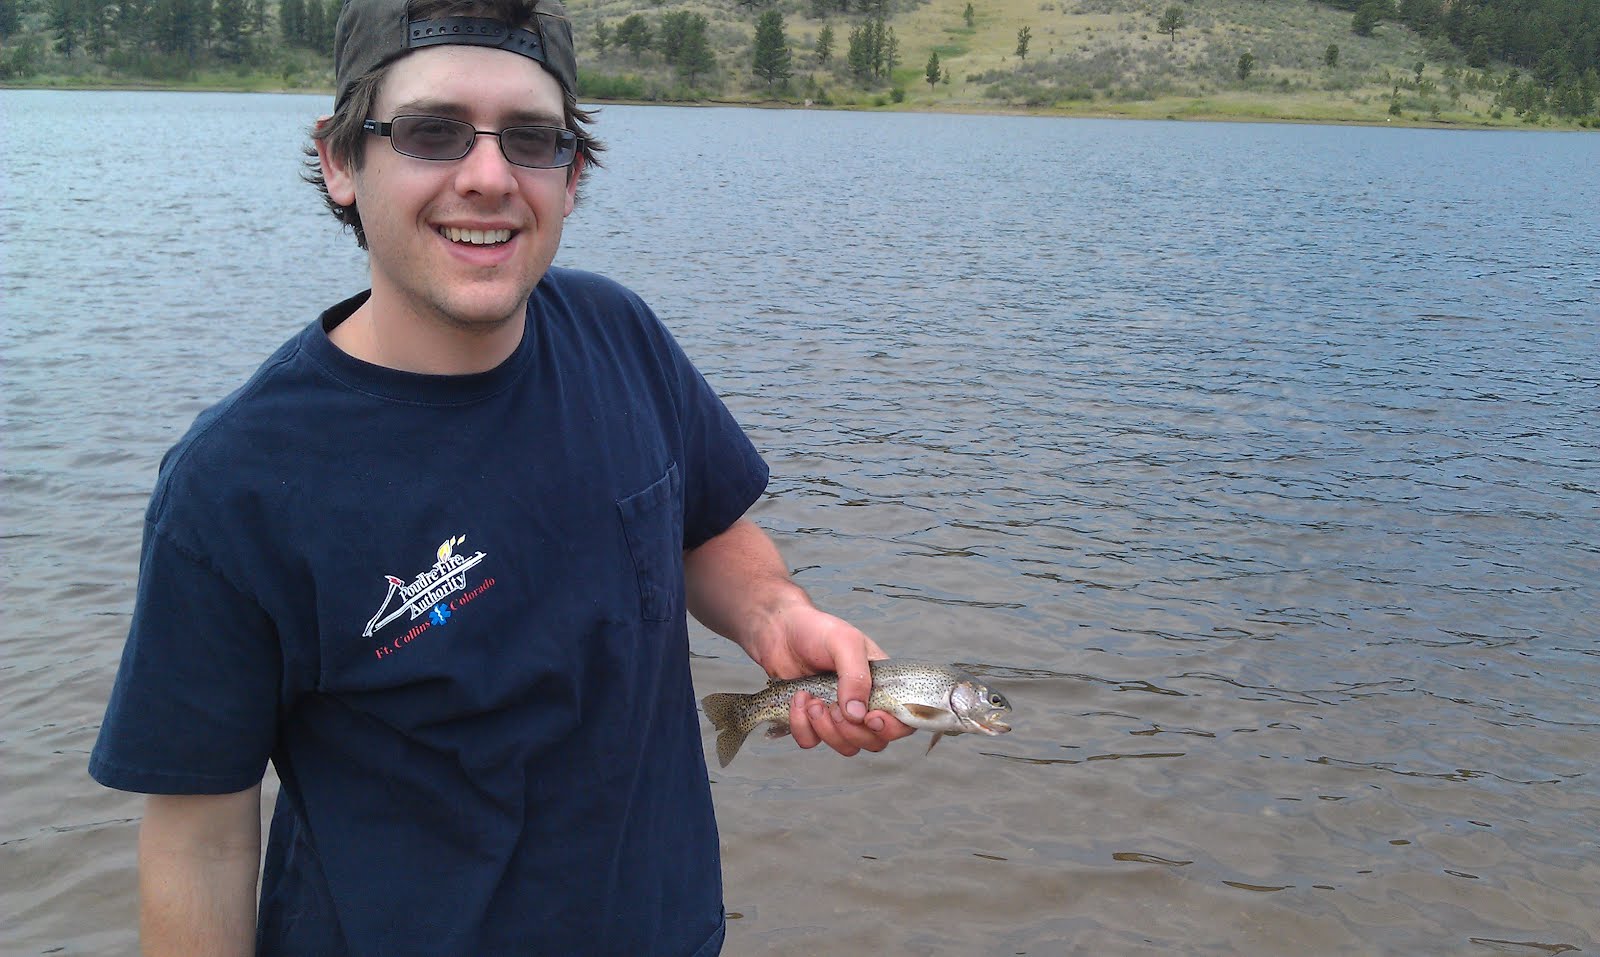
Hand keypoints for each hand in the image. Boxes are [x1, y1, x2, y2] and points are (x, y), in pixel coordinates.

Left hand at [747, 603, 915, 757]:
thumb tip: (858, 715)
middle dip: (852, 731)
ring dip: (826, 730)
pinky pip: (812, 742)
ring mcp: (838, 715)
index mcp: (881, 685)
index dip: (891, 728)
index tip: (870, 717)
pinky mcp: (812, 721)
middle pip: (874, 741)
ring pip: (845, 747)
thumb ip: (856, 677)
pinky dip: (802, 726)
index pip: (902, 720)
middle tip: (832, 707)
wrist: (779, 629)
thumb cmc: (817, 630)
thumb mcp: (845, 642)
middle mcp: (863, 704)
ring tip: (811, 700)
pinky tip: (798, 700)